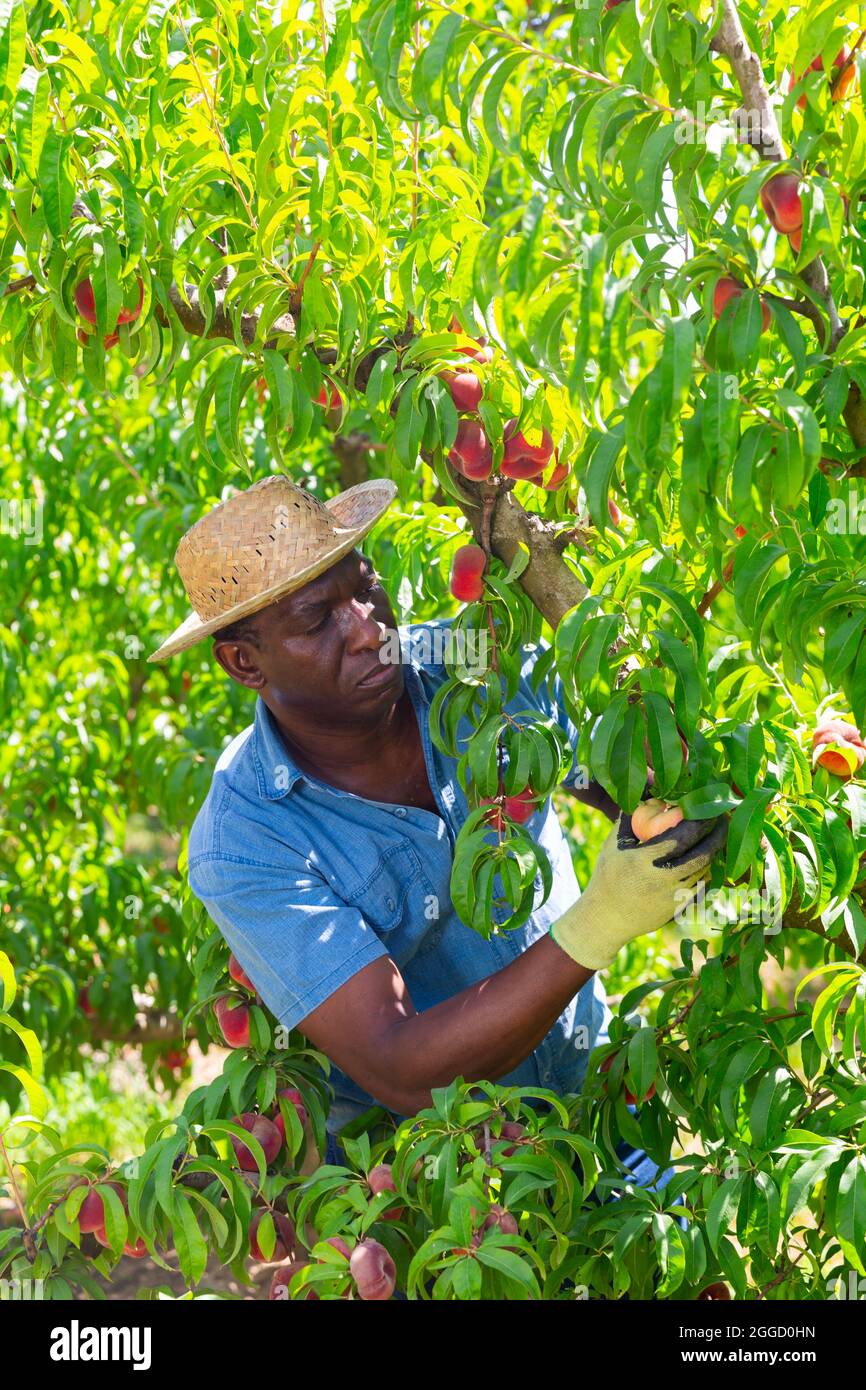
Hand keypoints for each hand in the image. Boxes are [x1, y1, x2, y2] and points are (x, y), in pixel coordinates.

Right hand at [549, 808, 727, 970]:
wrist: (608, 917)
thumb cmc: (608, 876)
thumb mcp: (613, 845)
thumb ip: (629, 819)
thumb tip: (647, 796)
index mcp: (645, 859)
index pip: (683, 836)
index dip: (699, 821)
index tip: (706, 807)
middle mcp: (663, 878)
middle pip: (702, 853)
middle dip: (717, 834)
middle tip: (723, 819)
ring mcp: (674, 895)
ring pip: (704, 869)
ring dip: (714, 851)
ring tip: (717, 835)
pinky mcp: (679, 907)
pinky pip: (702, 884)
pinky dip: (707, 868)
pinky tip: (706, 857)